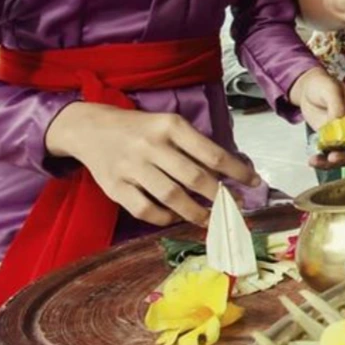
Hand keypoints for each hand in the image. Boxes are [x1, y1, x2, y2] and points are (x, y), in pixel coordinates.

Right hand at [45, 102, 260, 227]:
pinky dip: (164, 218)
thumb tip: (229, 173)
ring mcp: (131, 167)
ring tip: (210, 219)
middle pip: (194, 178)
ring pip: (172, 197)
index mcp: (171, 126)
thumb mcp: (169, 125)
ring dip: (196, 212)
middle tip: (234, 206)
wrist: (90, 129)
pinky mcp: (114, 187)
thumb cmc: (141, 129)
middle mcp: (151, 145)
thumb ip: (194, 146)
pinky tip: (176, 218)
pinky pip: (145, 209)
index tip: (254, 183)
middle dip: (220, 196)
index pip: (211, 153)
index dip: (237, 171)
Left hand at [288, 67, 344, 170]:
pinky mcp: (333, 143)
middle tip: (333, 157)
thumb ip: (336, 105)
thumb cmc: (323, 85)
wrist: (307, 91)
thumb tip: (337, 124)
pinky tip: (312, 161)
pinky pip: (331, 156)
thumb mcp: (330, 90)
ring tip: (317, 161)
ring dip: (334, 162)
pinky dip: (323, 162)